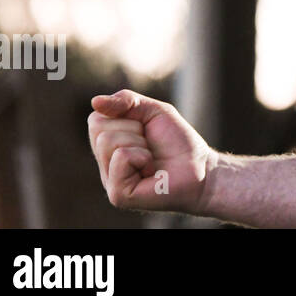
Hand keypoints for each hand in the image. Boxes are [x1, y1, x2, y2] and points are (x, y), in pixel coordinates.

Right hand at [87, 89, 215, 214]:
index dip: (126, 116)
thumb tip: (95, 101)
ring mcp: (109, 181)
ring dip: (140, 143)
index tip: (145, 128)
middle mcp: (104, 164)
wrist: (200, 168)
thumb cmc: (177, 141)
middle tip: (150, 145)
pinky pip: (121, 157)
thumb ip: (126, 101)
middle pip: (99, 128)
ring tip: (151, 158)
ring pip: (108, 141)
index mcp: (107, 145)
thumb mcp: (154, 111)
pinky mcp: (118, 194)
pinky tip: (151, 171)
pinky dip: (142, 157)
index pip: (96, 119)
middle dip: (133, 129)